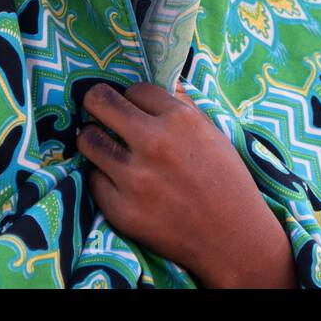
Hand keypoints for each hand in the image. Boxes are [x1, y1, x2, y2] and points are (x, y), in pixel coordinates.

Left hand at [77, 79, 297, 287]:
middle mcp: (153, 143)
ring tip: (106, 146)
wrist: (232, 238)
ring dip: (95, 139)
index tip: (137, 110)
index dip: (135, 99)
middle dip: (98, 103)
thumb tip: (159, 82)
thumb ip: (183, 105)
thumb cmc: (226, 182)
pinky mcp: (121, 209)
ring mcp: (134, 178)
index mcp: (180, 119)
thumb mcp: (212, 133)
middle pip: (99, 102)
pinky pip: (93, 179)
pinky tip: (120, 182)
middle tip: (101, 112)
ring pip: (88, 139)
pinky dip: (104, 178)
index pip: (135, 89)